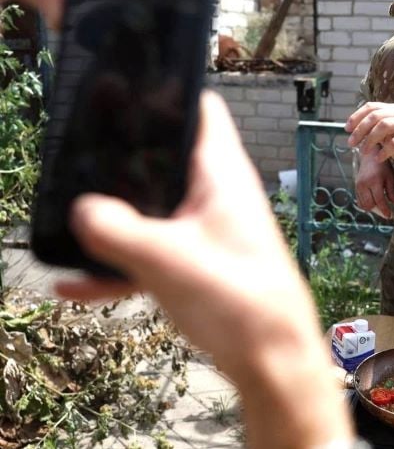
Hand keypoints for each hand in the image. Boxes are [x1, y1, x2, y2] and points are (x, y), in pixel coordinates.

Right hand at [56, 91, 353, 448]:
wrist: (274, 360)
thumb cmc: (239, 300)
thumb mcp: (168, 260)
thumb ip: (118, 231)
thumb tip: (81, 209)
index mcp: (222, 174)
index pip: (201, 110)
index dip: (166, 92)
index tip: (121, 88)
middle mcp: (217, 194)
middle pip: (167, 156)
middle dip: (124, 155)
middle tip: (75, 151)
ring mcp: (207, 228)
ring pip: (155, 206)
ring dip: (116, 214)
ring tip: (65, 215)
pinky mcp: (199, 262)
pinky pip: (152, 252)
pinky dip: (120, 264)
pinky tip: (74, 286)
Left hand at [346, 101, 393, 221]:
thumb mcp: (386, 137)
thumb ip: (374, 130)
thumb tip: (352, 128)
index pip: (372, 106)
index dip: (357, 116)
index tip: (347, 129)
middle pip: (376, 115)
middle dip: (360, 129)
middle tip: (351, 143)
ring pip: (385, 125)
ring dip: (370, 139)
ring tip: (363, 152)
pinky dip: (384, 151)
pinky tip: (378, 159)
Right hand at [354, 148, 393, 218]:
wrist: (369, 156)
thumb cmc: (382, 166)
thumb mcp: (390, 177)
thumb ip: (392, 191)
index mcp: (374, 181)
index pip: (379, 200)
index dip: (385, 210)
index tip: (390, 216)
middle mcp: (364, 185)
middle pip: (370, 205)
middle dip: (378, 210)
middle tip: (386, 211)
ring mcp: (358, 186)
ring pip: (363, 205)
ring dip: (372, 208)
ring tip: (381, 207)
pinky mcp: (355, 187)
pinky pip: (359, 201)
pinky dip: (366, 204)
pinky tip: (374, 202)